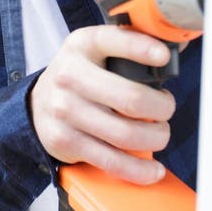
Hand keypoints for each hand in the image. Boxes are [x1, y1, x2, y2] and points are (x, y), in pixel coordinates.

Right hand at [29, 26, 175, 184]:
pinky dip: (139, 170)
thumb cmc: (79, 76)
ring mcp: (66, 110)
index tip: (164, 57)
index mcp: (82, 45)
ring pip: (126, 134)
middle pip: (131, 98)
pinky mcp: (66, 141)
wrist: (37, 104)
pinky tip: (153, 170)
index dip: (141, 48)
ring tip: (158, 133)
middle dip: (163, 108)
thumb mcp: (94, 49)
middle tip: (166, 108)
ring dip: (155, 138)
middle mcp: (70, 75)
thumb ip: (128, 43)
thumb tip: (174, 47)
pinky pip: (112, 161)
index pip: (113, 40)